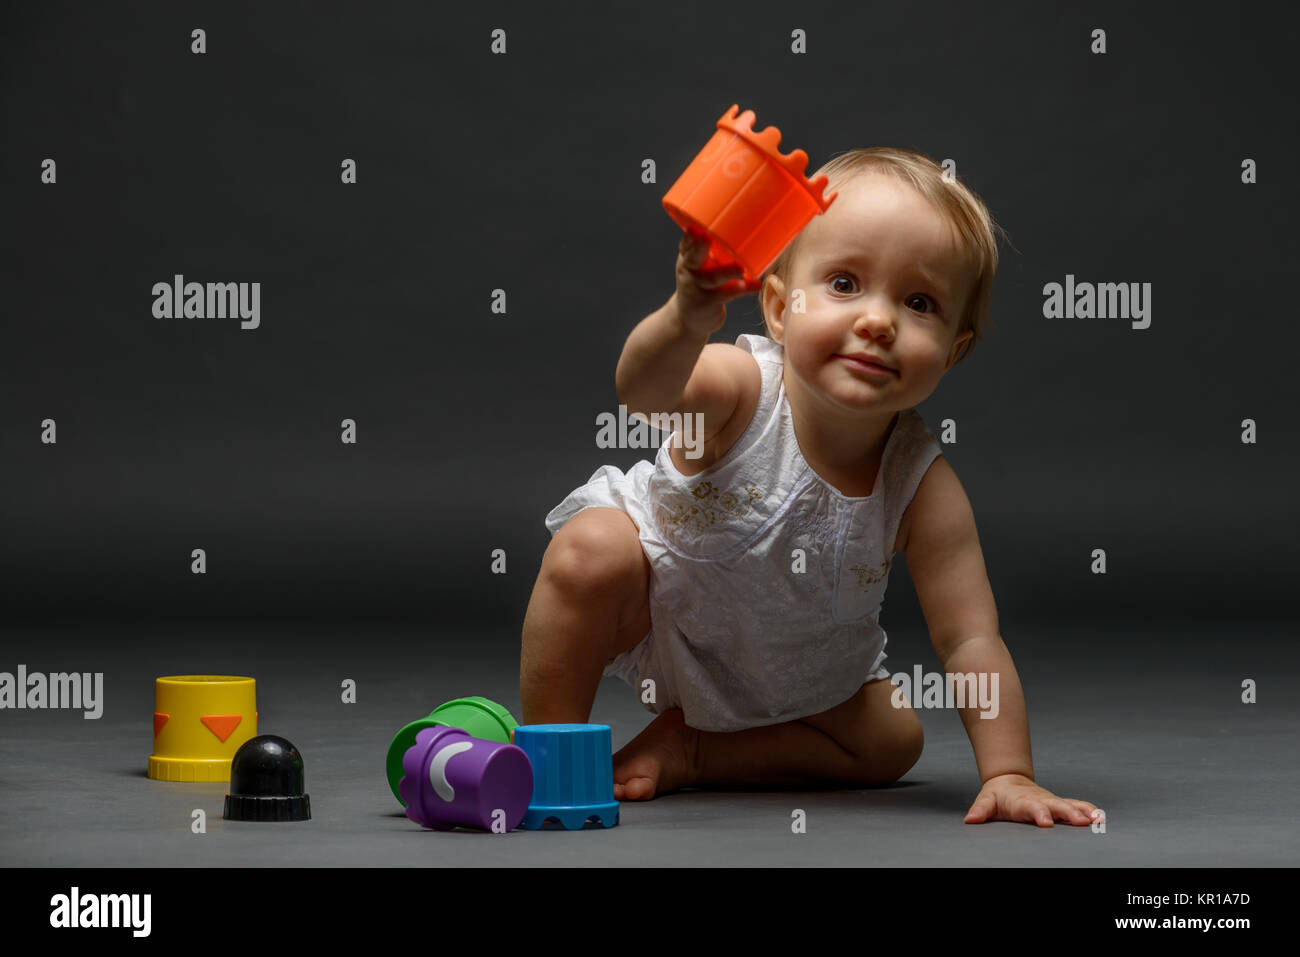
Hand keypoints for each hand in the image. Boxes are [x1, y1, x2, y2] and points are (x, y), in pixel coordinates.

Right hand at [672, 226, 760, 335]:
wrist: (688, 320)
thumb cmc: (699, 285)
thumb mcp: (697, 266)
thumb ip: (711, 250)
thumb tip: (743, 226)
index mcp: (687, 259)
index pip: (686, 245)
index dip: (689, 236)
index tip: (694, 228)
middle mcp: (691, 273)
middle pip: (693, 258)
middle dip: (699, 247)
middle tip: (705, 237)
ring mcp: (699, 289)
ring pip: (712, 278)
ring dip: (726, 271)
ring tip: (739, 267)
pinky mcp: (710, 303)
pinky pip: (727, 294)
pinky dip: (742, 289)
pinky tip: (755, 284)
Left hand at [964, 773, 1099, 826]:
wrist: (1009, 780)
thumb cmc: (998, 795)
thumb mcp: (986, 800)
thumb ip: (980, 810)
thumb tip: (970, 819)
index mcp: (1022, 801)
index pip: (1030, 808)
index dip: (1038, 814)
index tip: (1046, 822)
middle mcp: (1040, 800)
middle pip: (1056, 806)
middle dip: (1068, 813)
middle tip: (1081, 822)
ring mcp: (1052, 801)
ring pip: (1070, 805)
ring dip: (1083, 812)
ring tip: (1097, 819)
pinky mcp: (1059, 804)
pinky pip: (1077, 806)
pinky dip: (1089, 811)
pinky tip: (1101, 818)